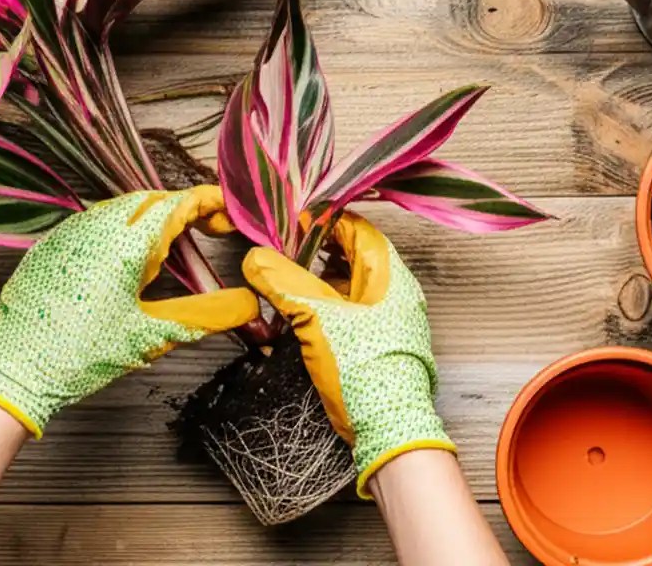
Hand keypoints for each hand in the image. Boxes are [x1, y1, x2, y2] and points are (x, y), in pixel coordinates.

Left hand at [0, 186, 258, 436]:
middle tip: (209, 231)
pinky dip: (121, 231)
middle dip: (185, 210)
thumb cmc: (80, 355)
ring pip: (122, 209)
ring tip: (172, 248)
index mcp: (127, 242)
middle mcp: (96, 226)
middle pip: (153, 200)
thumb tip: (248, 305)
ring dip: (153, 219)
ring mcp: (69, 232)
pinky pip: (94, 224)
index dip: (211, 206)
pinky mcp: (51, 245)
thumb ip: (207, 314)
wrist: (16, 372)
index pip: (180, 203)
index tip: (230, 218)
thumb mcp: (152, 335)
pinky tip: (128, 260)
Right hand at [242, 212, 454, 497]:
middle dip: (316, 252)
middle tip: (283, 252)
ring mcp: (391, 320)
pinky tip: (299, 318)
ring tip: (285, 284)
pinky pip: (351, 313)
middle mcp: (396, 293)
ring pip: (350, 287)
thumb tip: (255, 259)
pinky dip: (325, 308)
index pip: (358, 229)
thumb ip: (283, 283)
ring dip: (318, 282)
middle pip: (353, 257)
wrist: (389, 429)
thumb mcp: (317, 318)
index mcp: (391, 276)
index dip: (325, 221)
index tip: (293, 223)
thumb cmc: (365, 369)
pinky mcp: (380, 344)